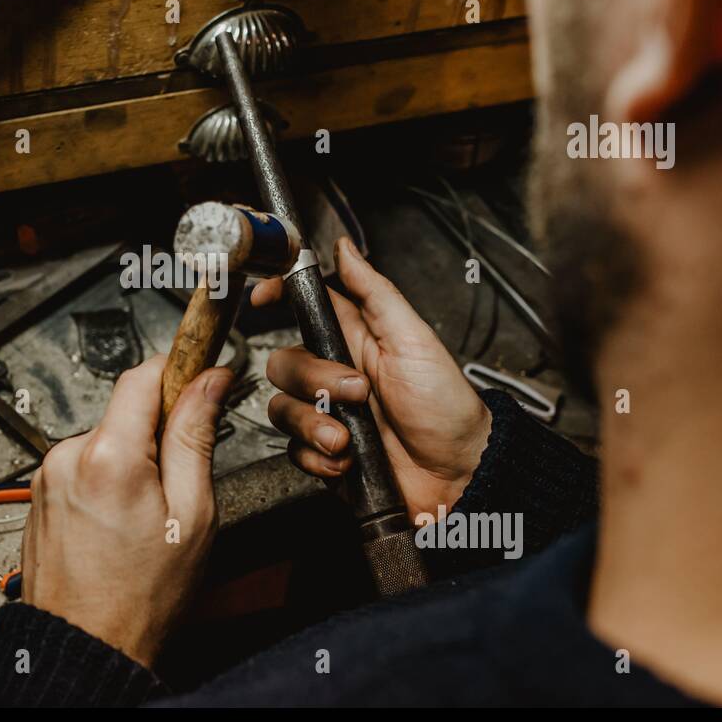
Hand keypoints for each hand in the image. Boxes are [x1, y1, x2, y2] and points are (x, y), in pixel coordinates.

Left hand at [20, 356, 233, 668]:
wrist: (86, 646)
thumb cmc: (140, 596)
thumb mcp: (191, 514)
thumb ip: (196, 437)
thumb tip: (209, 382)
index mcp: (108, 456)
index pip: (143, 374)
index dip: (179, 371)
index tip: (202, 380)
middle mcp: (67, 456)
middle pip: (125, 411)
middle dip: (157, 432)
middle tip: (180, 479)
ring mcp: (47, 475)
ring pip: (106, 441)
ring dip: (131, 460)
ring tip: (145, 514)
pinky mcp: (40, 492)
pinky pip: (84, 466)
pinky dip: (107, 481)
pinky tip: (119, 522)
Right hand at [252, 237, 491, 516]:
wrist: (457, 474)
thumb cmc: (446, 405)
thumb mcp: (413, 338)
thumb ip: (374, 293)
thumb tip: (344, 248)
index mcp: (354, 338)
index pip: (304, 306)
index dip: (278, 296)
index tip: (263, 299)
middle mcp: (334, 373)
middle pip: (284, 362)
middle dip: (314, 381)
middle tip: (357, 393)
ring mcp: (326, 413)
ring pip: (282, 407)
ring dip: (313, 424)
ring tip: (347, 438)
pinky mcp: (323, 452)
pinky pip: (293, 449)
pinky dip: (317, 457)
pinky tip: (347, 461)